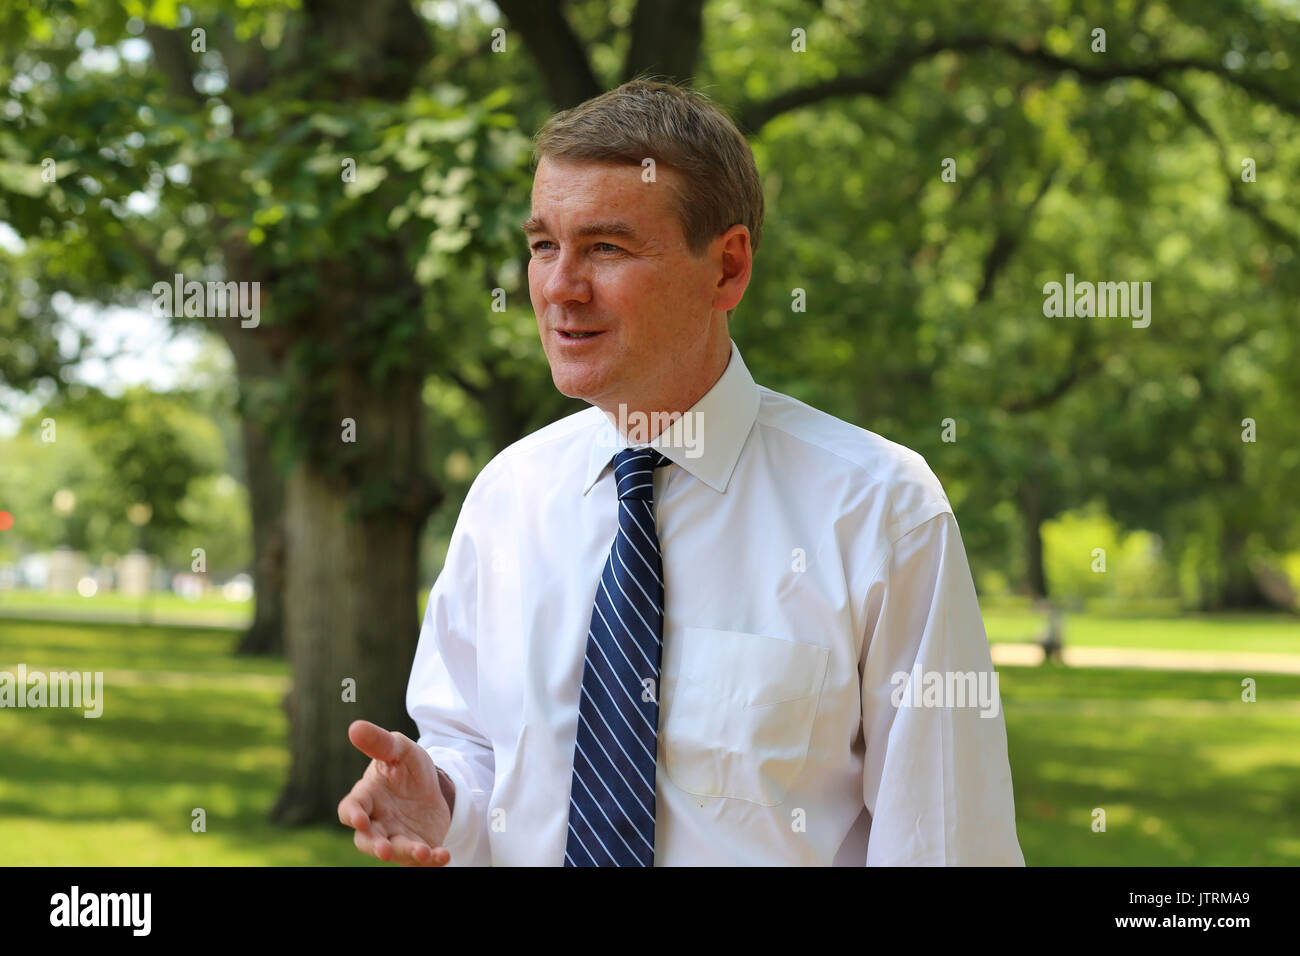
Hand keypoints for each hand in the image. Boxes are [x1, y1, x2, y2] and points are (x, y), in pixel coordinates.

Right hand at [338, 719, 453, 865]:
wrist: (433, 786)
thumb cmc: (407, 767)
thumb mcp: (400, 749)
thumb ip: (380, 742)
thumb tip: (355, 727)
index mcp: (367, 796)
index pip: (350, 808)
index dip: (352, 816)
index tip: (360, 820)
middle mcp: (377, 821)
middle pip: (367, 840)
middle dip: (375, 847)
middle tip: (385, 851)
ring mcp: (395, 837)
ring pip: (395, 851)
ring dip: (407, 853)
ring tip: (423, 852)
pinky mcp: (415, 848)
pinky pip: (420, 860)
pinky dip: (431, 860)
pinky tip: (443, 855)